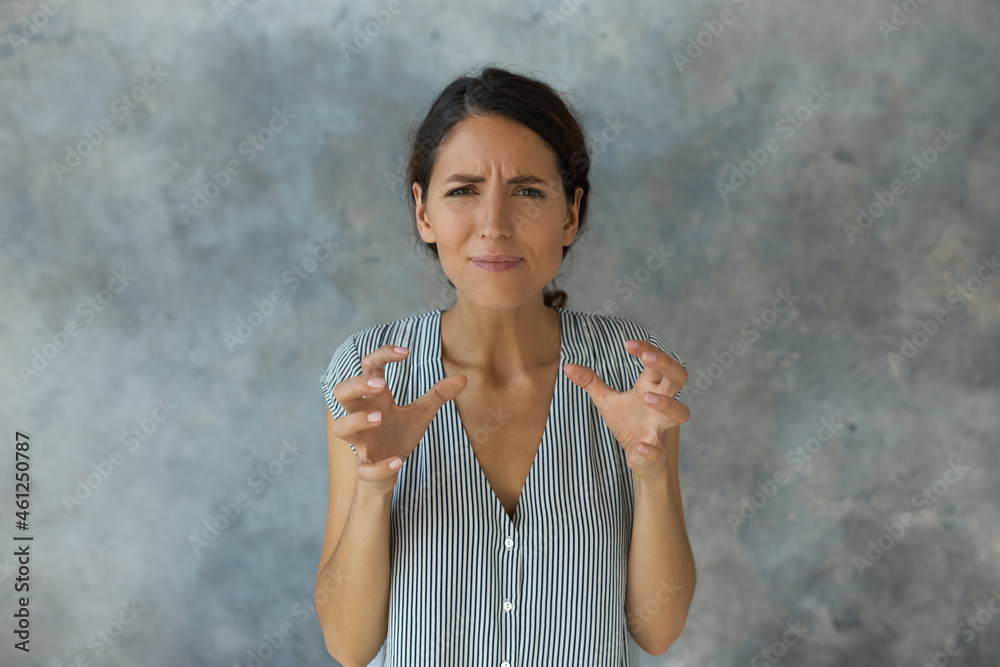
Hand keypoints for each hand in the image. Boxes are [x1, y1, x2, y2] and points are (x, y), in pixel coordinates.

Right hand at [330, 345, 467, 493]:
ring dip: (358, 420)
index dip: (382, 355)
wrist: (387, 474)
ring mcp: (361, 442)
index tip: (406, 352)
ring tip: (381, 417)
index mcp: (374, 399)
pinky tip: (398, 461)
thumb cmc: (398, 436)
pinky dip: (380, 466)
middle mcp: (361, 417)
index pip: (368, 367)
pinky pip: (364, 469)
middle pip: (341, 392)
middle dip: (357, 384)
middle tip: (381, 384)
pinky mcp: (366, 469)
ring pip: (339, 427)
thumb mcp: (420, 414)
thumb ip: (438, 395)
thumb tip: (464, 378)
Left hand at [564, 339, 689, 478]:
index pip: (657, 362)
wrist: (638, 458)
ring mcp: (661, 428)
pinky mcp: (657, 453)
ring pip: (680, 413)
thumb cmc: (627, 422)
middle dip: (666, 364)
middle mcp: (662, 404)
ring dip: (666, 404)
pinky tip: (639, 445)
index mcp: (650, 387)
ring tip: (646, 397)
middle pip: (678, 377)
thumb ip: (590, 382)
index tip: (628, 344)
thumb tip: (568, 366)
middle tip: (647, 357)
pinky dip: (651, 449)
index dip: (647, 349)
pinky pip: (659, 450)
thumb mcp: (606, 400)